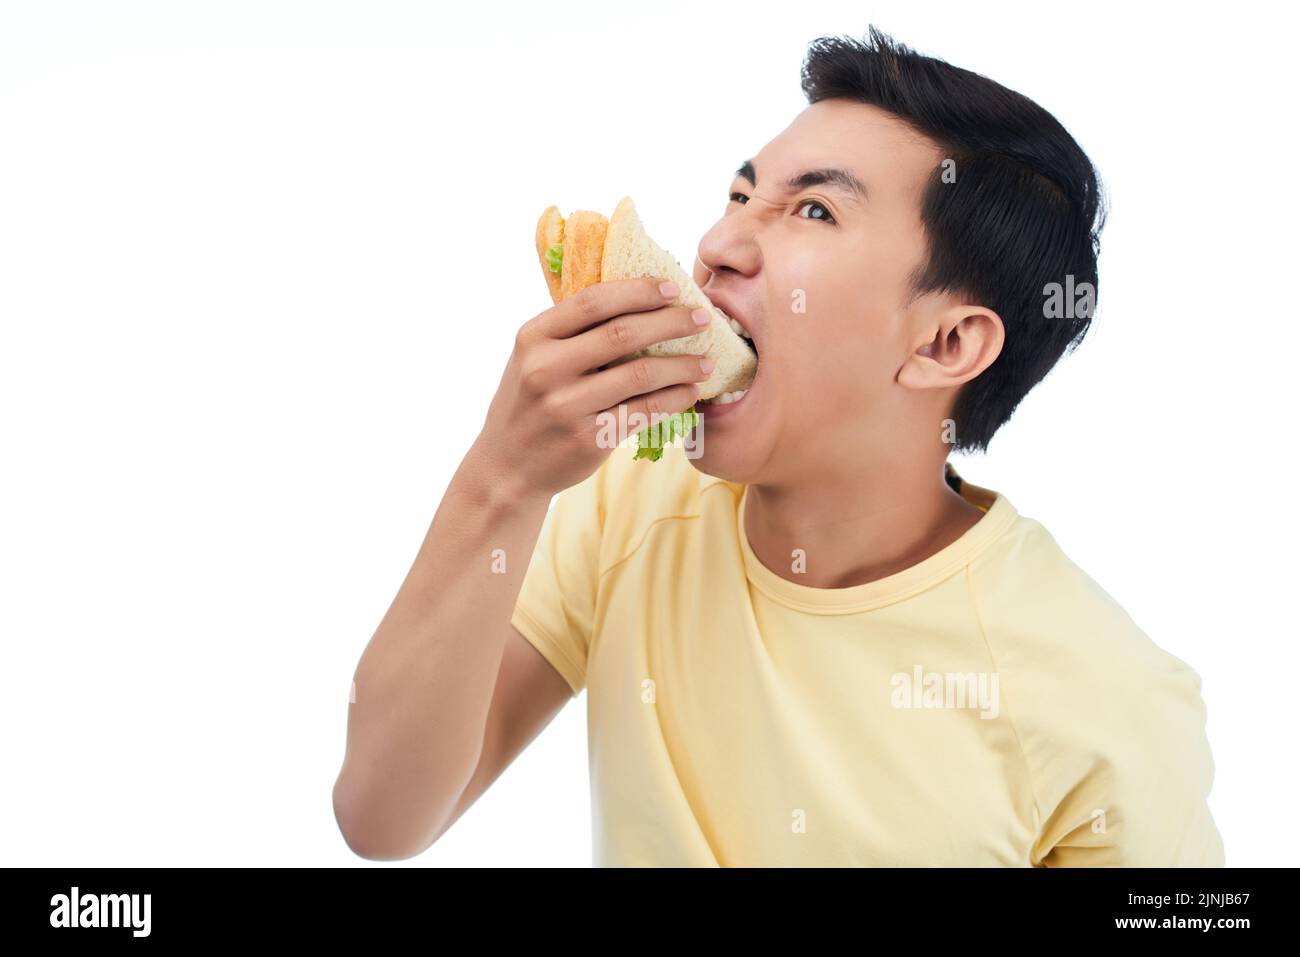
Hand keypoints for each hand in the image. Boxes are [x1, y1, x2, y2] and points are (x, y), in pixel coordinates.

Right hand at [472, 278, 712, 498]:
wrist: (507, 468)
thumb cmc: (531, 404)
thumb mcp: (533, 359)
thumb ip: (572, 333)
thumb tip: (639, 299)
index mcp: (533, 337)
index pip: (594, 302)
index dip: (639, 291)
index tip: (673, 288)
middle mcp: (546, 368)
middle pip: (623, 333)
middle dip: (671, 322)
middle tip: (703, 318)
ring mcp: (566, 406)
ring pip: (640, 375)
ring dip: (682, 366)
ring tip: (706, 362)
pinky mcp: (586, 439)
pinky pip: (643, 412)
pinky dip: (673, 400)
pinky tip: (690, 393)